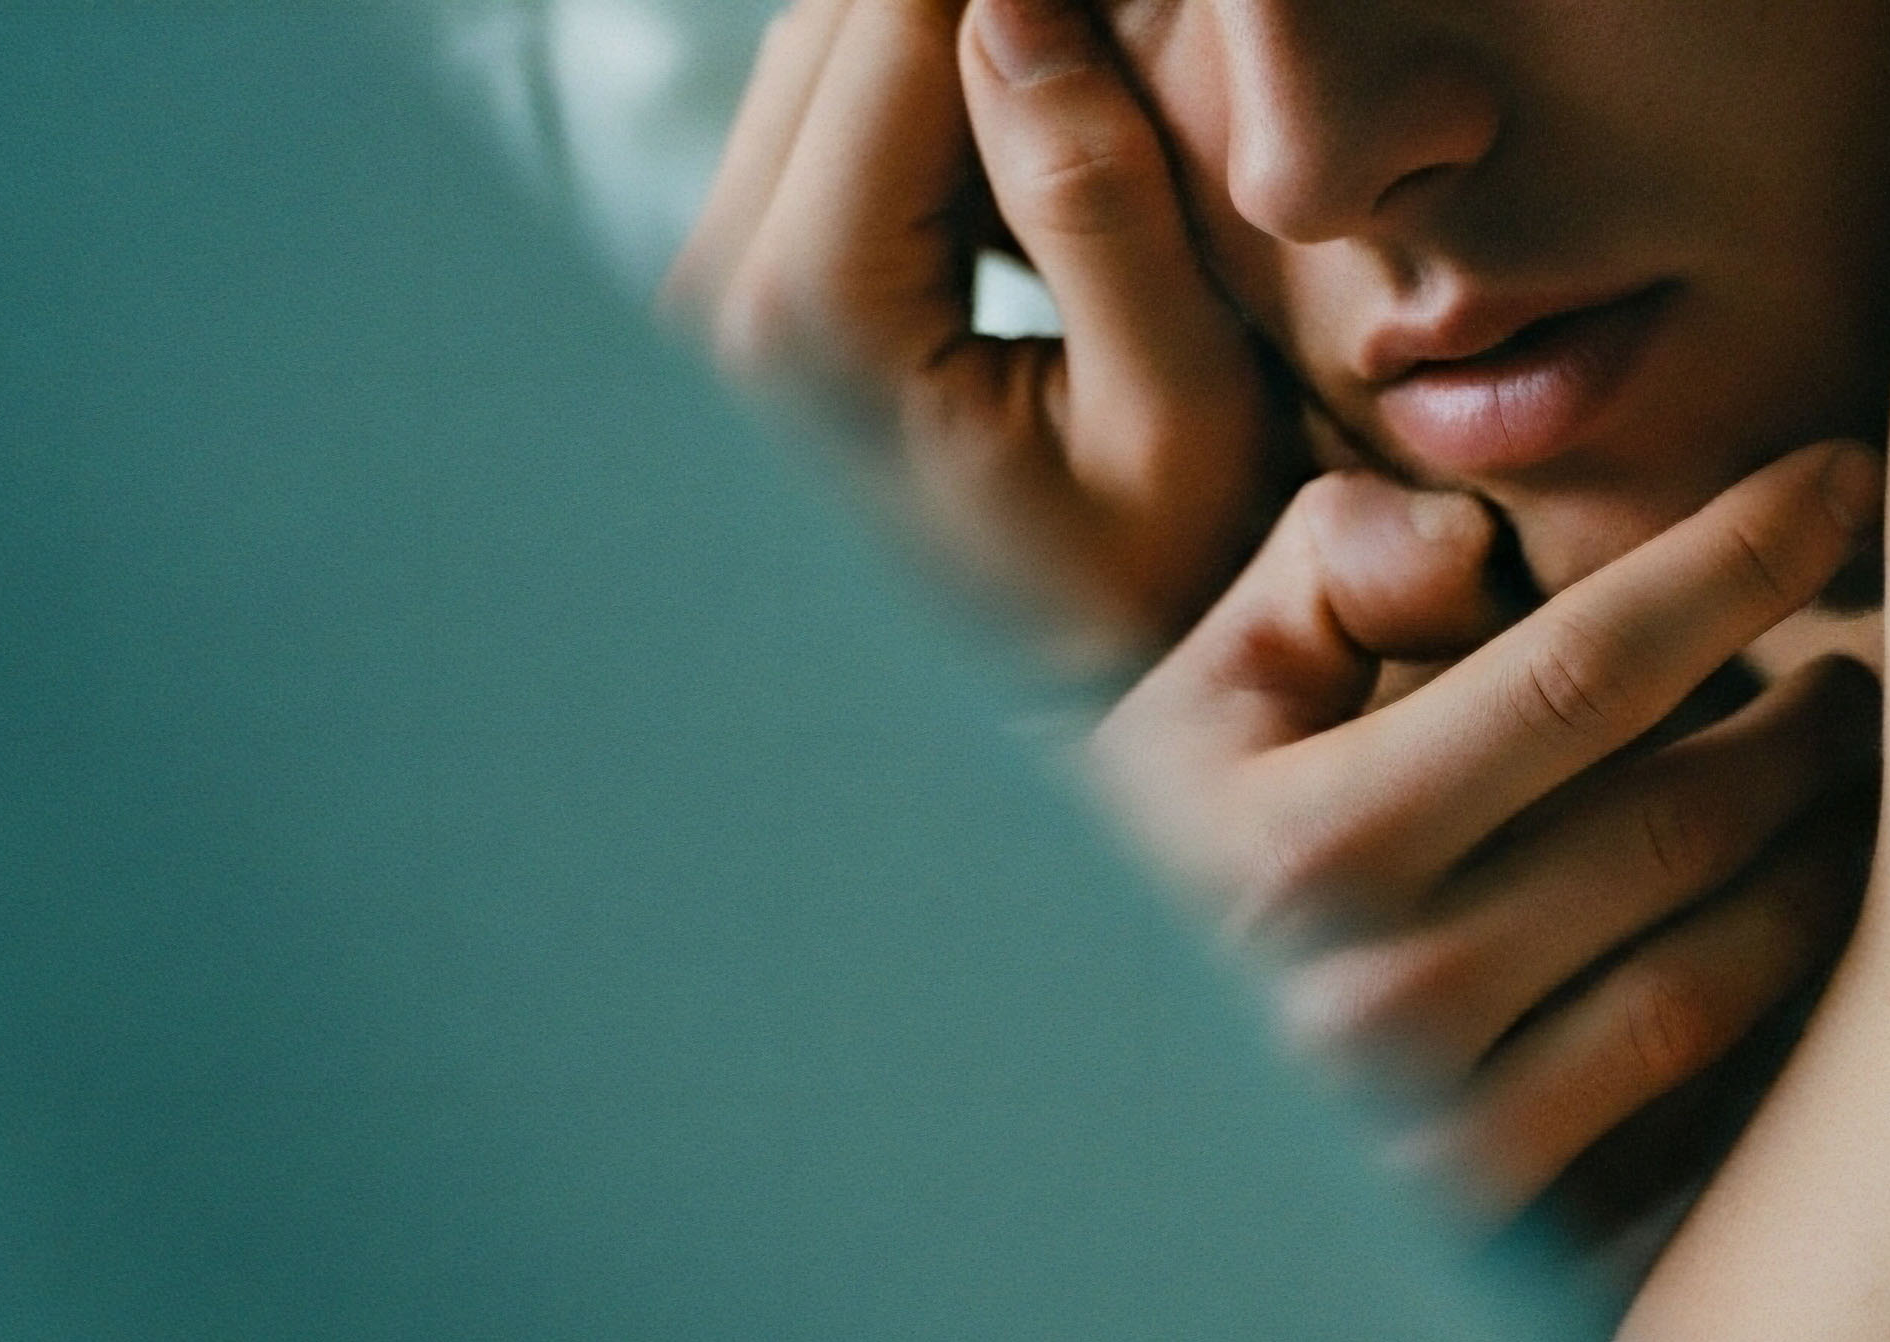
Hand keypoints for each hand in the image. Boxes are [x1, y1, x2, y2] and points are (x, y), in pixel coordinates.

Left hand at [664, 0, 1297, 668]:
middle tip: (1132, 28)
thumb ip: (1100, 202)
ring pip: (823, 57)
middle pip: (840, 18)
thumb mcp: (1177, 414)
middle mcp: (722, 296)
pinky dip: (934, 102)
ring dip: (961, 39)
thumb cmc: (1148, 592)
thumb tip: (1020, 3)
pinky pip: (827, 129)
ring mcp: (712, 303)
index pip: (896, 21)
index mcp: (816, 316)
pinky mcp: (743, 304)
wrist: (1065, 721)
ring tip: (1101, 89)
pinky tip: (1041, 154)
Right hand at [1093, 443, 1886, 1223]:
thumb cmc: (1143, 885)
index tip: (1839, 479)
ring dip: (1822, 867)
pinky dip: (1767, 1022)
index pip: (1582, 669)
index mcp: (1307, 846)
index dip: (1734, 560)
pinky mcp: (1497, 1249)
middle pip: (1685, 822)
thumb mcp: (1185, 710)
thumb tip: (1481, 538)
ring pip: (1717, 976)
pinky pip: (1688, 1116)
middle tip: (1869, 677)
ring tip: (1849, 797)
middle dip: (1813, 727)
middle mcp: (1383, 1002)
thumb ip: (1323, 577)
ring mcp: (1446, 1142)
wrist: (1078, 1150)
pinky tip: (1794, 951)